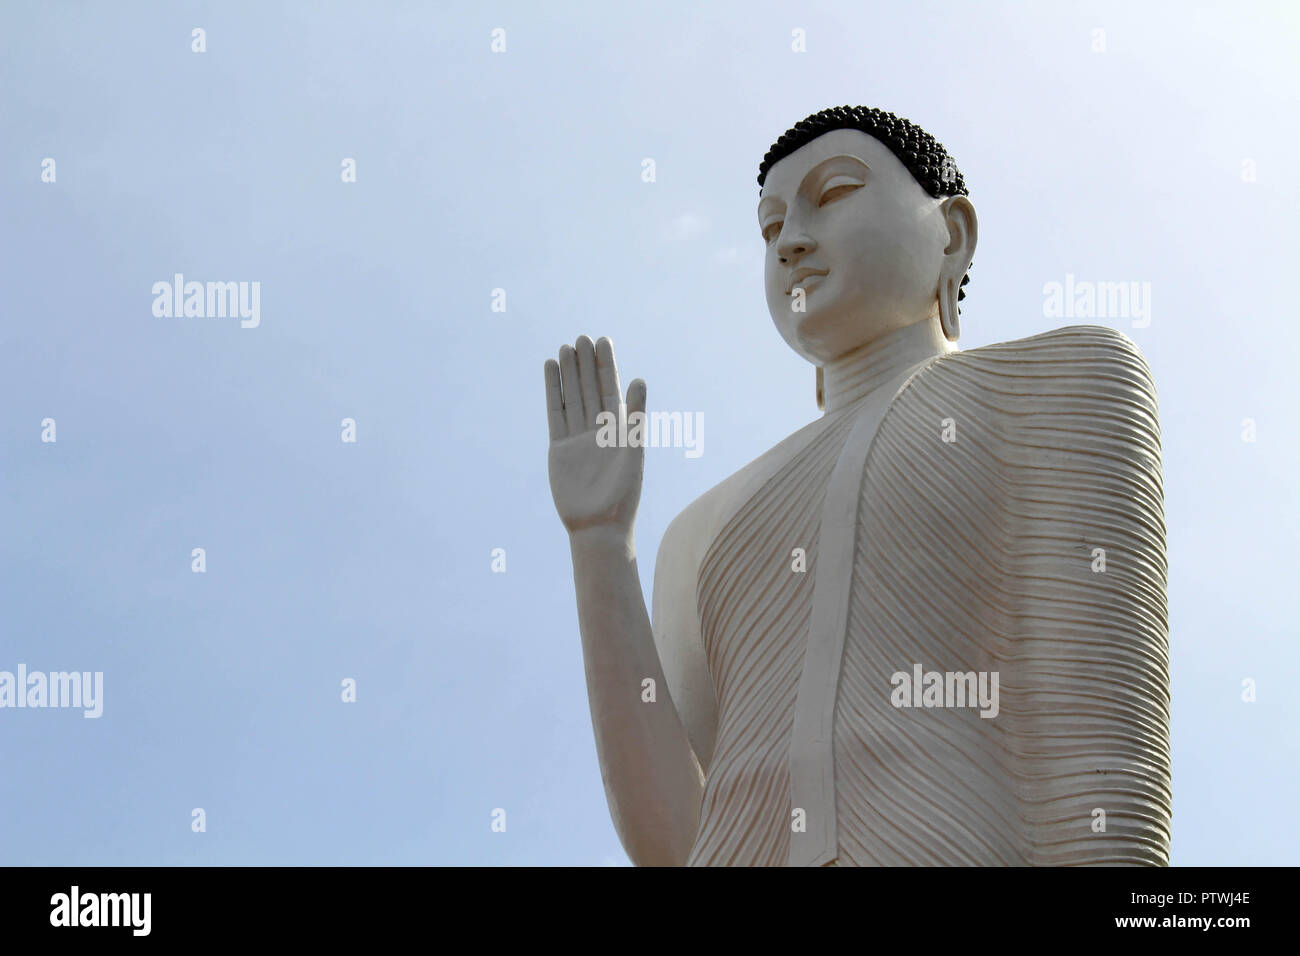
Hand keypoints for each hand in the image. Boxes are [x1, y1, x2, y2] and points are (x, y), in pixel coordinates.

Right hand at [545, 335, 645, 536]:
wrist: (599, 525)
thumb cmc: (623, 494)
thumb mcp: (633, 450)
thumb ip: (635, 415)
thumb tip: (639, 379)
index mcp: (620, 429)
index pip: (611, 389)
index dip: (607, 366)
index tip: (602, 340)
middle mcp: (599, 430)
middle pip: (590, 389)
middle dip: (586, 364)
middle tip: (581, 337)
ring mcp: (578, 437)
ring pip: (573, 398)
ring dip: (570, 374)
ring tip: (565, 348)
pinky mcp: (560, 447)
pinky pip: (556, 414)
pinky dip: (554, 392)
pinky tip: (551, 371)